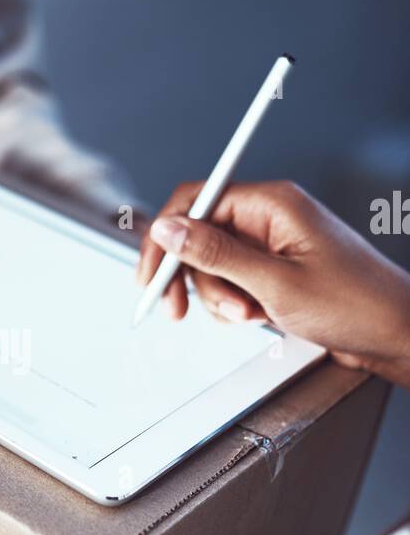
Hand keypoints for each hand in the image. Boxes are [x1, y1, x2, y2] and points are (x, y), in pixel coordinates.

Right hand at [136, 180, 409, 387]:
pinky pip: (233, 281)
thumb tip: (168, 229)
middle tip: (180, 311)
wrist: (396, 334)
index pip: (197, 201)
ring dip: (219, 296)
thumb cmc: (355, 304)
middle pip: (199, 236)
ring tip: (248, 316)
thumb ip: (216, 255)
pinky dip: (234, 304)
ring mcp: (273, 243)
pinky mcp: (276, 269)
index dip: (166, 237)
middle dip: (194, 277)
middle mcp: (270, 216)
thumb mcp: (275, 283)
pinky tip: (256, 317)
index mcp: (272, 203)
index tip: (150, 274)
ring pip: (214, 264)